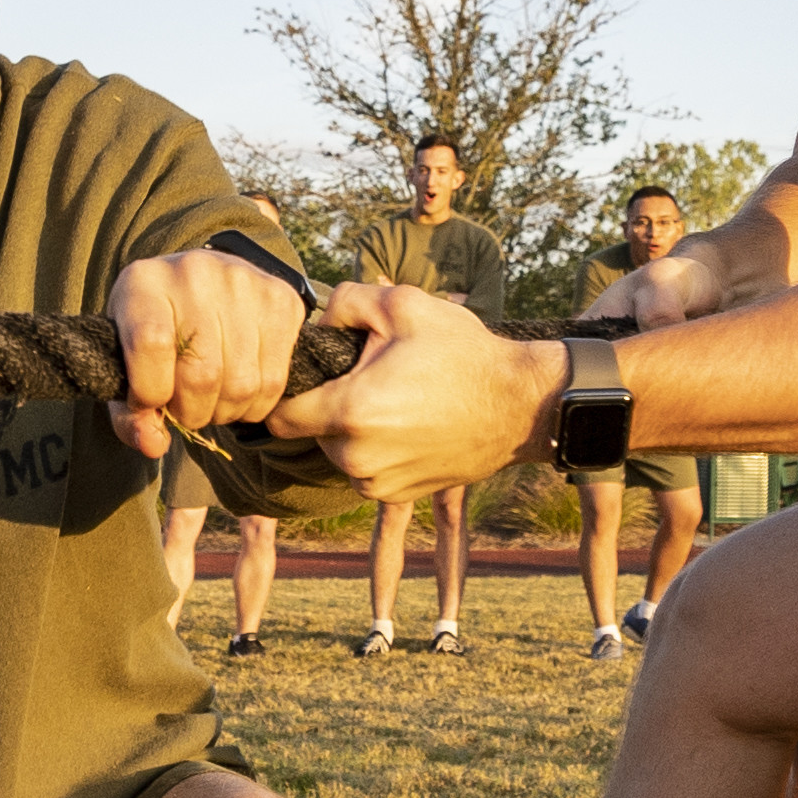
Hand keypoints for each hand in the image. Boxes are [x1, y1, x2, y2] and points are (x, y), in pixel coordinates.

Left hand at [108, 245, 309, 458]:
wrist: (199, 286)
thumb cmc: (156, 334)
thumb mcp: (127, 368)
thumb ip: (129, 415)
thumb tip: (153, 445)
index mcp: (144, 283)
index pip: (151, 344)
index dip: (151, 392)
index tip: (150, 402)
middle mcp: (196, 273)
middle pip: (202, 374)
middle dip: (193, 412)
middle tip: (188, 409)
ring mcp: (245, 282)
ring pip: (243, 384)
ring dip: (227, 412)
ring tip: (214, 401)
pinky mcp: (282, 299)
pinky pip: (275, 380)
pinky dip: (257, 403)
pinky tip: (242, 390)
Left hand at [278, 280, 555, 505]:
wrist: (519, 406)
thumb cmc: (463, 353)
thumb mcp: (403, 304)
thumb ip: (345, 302)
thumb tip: (316, 322)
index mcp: (350, 411)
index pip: (279, 416)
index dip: (286, 391)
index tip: (308, 375)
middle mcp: (357, 456)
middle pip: (310, 432)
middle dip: (328, 405)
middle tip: (369, 379)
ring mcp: (378, 481)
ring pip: (337, 453)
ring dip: (351, 431)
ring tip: (394, 401)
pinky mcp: (398, 495)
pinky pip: (365, 471)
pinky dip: (375, 452)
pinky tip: (408, 426)